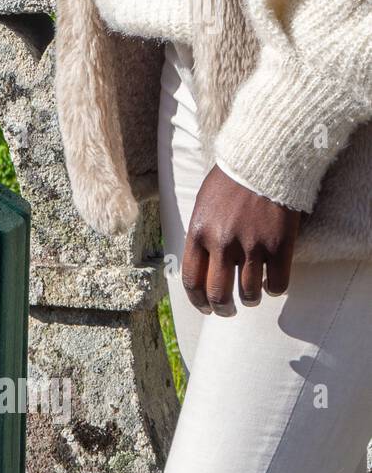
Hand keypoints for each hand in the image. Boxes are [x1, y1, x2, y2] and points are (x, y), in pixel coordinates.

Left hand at [181, 165, 300, 315]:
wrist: (263, 161)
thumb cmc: (229, 182)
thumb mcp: (202, 207)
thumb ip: (201, 236)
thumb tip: (201, 267)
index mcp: (198, 234)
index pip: (192, 281)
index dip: (198, 301)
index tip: (204, 307)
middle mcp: (222, 244)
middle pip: (218, 294)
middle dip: (222, 309)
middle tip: (227, 311)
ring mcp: (252, 246)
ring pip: (249, 293)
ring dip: (250, 300)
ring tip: (252, 296)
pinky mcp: (280, 245)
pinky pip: (277, 284)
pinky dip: (275, 289)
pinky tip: (272, 284)